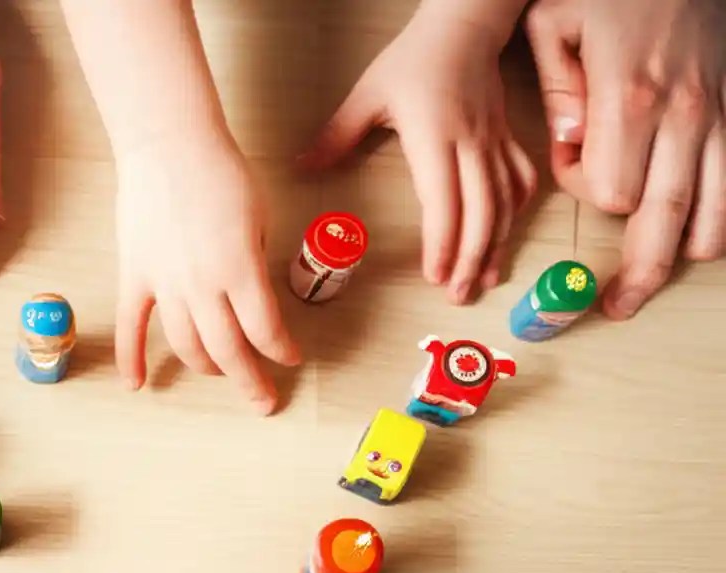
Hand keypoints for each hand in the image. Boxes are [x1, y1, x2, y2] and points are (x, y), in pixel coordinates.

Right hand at [114, 135, 300, 414]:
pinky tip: (138, 385)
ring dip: (206, 368)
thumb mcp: (259, 217)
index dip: (281, 351)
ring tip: (220, 375)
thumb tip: (250, 288)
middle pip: (228, 350)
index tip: (290, 357)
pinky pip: (132, 327)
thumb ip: (254, 261)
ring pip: (186, 345)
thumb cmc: (220, 172)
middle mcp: (202, 286)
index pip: (265, 330)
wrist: (168, 145)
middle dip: (249, 381)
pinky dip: (132, 359)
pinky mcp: (136, 276)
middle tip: (263, 400)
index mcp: (240, 270)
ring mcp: (165, 285)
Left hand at [302, 8, 536, 303]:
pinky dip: (515, 215)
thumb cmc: (414, 59)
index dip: (443, 243)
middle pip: (481, 212)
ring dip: (497, 246)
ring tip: (486, 281)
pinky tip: (506, 238)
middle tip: (458, 295)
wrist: (463, 27)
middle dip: (472, 259)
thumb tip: (303, 166)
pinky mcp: (506, 138)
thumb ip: (337, 135)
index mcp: (434, 137)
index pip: (443, 201)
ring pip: (505, 204)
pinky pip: (520, 182)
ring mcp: (493, 142)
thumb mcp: (368, 94)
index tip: (435, 275)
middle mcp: (470, 144)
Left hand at [526, 0, 725, 318]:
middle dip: (639, 274)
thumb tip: (571, 144)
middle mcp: (684, 118)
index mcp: (629, 98)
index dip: (586, 194)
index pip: (610, 192)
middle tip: (618, 306)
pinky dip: (720, 222)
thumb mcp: (556, 22)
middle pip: (664, 223)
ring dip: (683, 251)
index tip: (575, 166)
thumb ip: (557, 90)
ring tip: (656, 274)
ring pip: (712, 218)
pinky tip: (698, 236)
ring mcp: (721, 121)